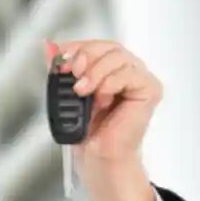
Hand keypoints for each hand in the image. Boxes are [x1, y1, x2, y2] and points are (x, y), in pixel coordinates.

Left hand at [45, 39, 162, 200]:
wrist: (96, 156)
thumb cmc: (86, 130)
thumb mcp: (66, 93)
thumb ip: (61, 68)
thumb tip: (49, 45)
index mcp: (108, 69)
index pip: (97, 44)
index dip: (78, 47)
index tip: (61, 59)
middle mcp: (126, 70)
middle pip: (109, 46)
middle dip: (85, 57)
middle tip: (72, 74)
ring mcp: (139, 78)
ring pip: (118, 57)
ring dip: (95, 72)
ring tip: (83, 92)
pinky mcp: (149, 89)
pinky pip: (130, 73)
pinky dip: (110, 83)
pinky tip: (101, 99)